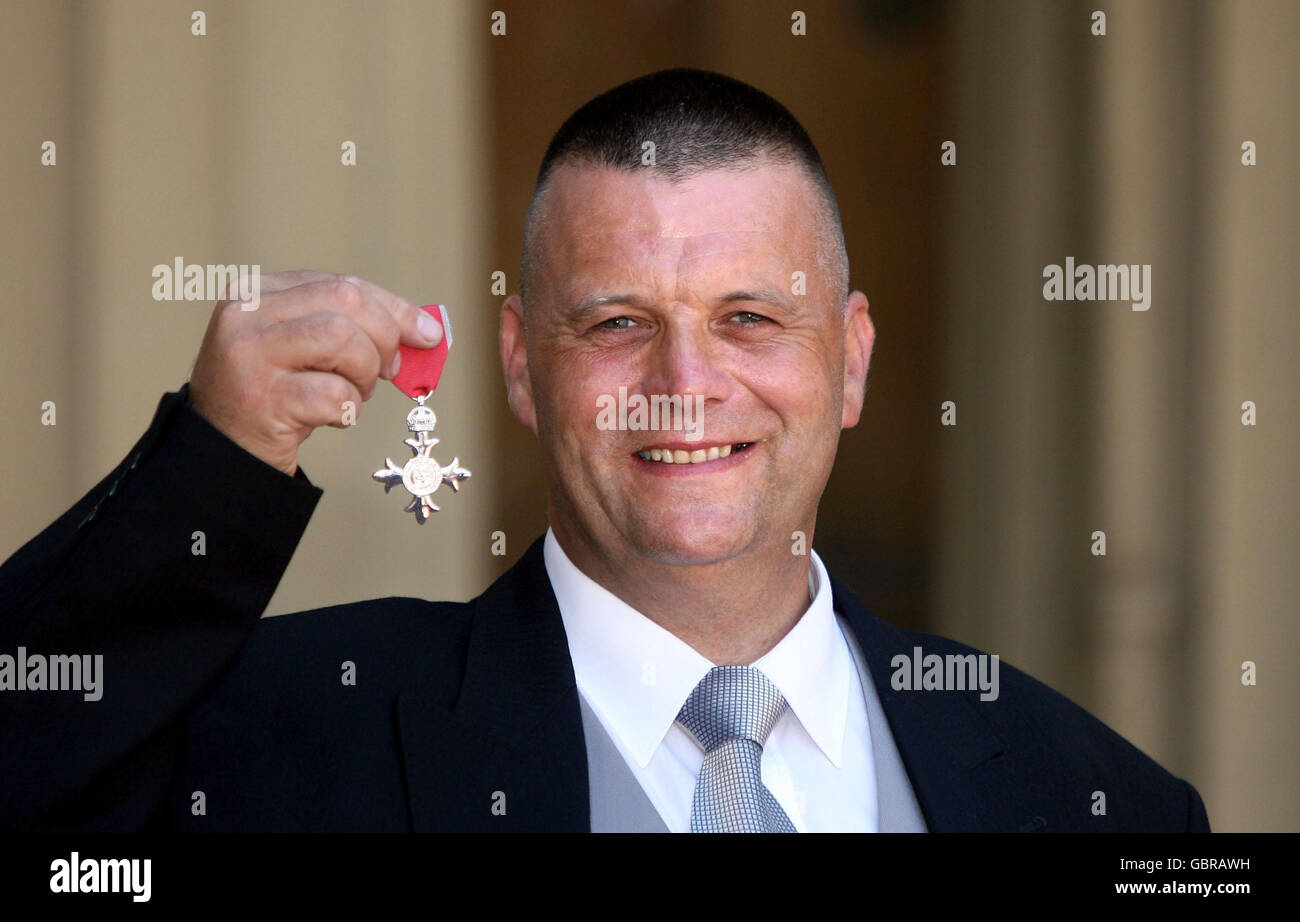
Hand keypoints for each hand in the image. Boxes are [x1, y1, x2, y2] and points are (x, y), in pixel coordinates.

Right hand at [188, 270, 442, 475]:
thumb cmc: (274, 396)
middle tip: (386, 373)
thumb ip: (352, 328)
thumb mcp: (304, 349)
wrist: (222, 452)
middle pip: (347, 302)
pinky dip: (348, 409)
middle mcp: (246, 314)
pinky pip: (333, 394)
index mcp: (257, 292)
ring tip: (352, 395)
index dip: (394, 308)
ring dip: (364, 374)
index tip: (426, 334)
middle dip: (384, 339)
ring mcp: (249, 354)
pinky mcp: (260, 398)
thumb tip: (426, 331)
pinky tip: (333, 417)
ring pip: (342, 339)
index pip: (342, 284)